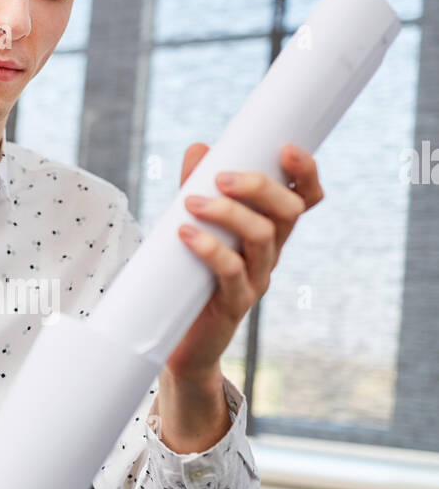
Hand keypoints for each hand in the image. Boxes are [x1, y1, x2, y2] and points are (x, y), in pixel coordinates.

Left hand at [165, 143, 323, 382]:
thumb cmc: (190, 276)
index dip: (305, 174)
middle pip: (288, 212)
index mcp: (270, 230)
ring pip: (262, 237)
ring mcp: (257, 279)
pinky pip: (232, 271)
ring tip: (191, 203)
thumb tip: (199, 148)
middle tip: (220, 177)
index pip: (304, 199)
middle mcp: (271, 253)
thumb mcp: (194, 224)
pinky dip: (210, 248)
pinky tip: (184, 233)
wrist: (181, 340)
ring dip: (228, 213)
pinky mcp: (235, 303)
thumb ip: (196, 186)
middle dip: (259, 187)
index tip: (286, 149)